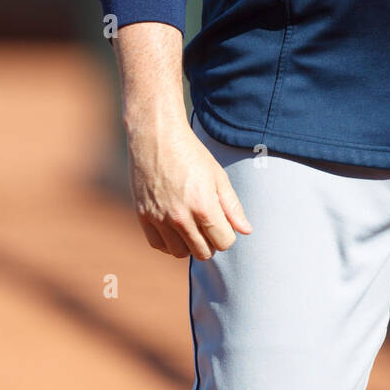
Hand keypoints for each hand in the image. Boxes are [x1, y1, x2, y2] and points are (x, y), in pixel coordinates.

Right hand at [125, 113, 252, 260]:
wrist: (156, 136)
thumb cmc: (191, 153)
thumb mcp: (218, 176)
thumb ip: (232, 206)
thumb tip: (246, 231)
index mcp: (203, 206)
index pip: (224, 243)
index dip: (228, 234)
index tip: (223, 221)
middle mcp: (180, 217)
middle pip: (203, 252)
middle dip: (211, 241)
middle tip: (208, 222)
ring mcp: (159, 219)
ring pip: (180, 253)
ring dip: (189, 243)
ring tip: (191, 223)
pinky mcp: (143, 216)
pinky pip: (158, 245)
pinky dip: (168, 241)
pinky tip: (175, 226)